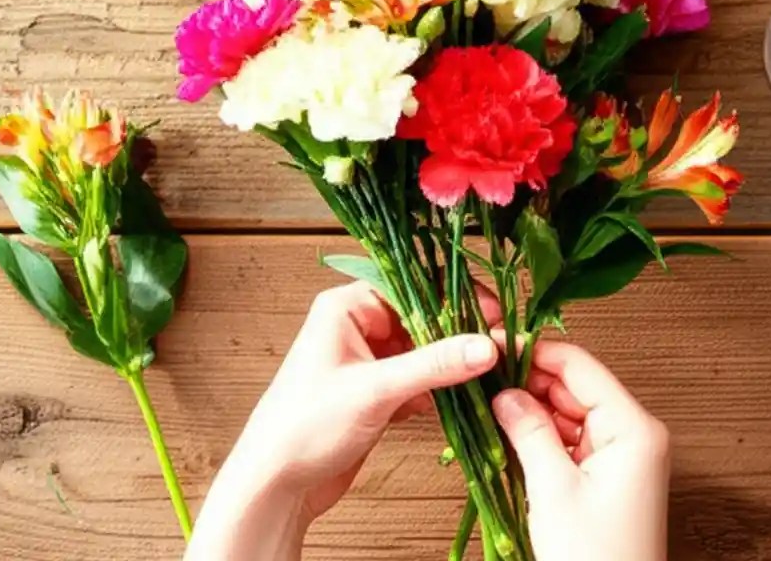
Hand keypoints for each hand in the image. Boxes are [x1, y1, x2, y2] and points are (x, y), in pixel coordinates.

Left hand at [186, 282, 499, 560]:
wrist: (276, 485)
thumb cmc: (304, 427)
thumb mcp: (375, 390)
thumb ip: (434, 365)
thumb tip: (486, 345)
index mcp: (346, 308)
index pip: (412, 284)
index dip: (455, 296)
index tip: (492, 313)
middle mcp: (357, 328)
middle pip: (423, 317)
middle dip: (458, 333)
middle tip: (495, 347)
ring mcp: (367, 361)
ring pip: (424, 350)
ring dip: (451, 364)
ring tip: (485, 375)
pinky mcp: (376, 393)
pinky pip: (419, 380)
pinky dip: (439, 389)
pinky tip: (457, 400)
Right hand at [492, 341, 670, 560]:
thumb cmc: (596, 560)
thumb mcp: (553, 489)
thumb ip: (528, 431)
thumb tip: (505, 394)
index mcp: (635, 428)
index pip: (581, 366)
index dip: (535, 351)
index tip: (496, 345)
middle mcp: (636, 435)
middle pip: (575, 386)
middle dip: (529, 382)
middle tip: (484, 379)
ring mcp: (624, 456)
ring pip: (570, 413)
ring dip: (532, 411)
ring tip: (490, 408)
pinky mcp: (610, 476)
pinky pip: (572, 440)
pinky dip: (543, 437)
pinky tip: (511, 436)